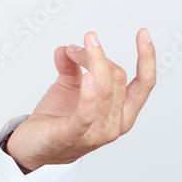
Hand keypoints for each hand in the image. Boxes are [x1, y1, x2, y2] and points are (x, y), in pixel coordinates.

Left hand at [4, 28, 155, 171]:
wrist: (35, 148)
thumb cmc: (57, 120)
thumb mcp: (68, 87)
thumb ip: (71, 66)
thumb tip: (67, 47)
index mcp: (122, 112)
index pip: (145, 83)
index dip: (147, 57)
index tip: (143, 33)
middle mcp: (116, 123)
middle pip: (116, 78)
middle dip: (97, 56)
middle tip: (77, 47)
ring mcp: (98, 132)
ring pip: (104, 90)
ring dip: (92, 63)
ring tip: (77, 48)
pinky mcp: (74, 135)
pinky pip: (87, 113)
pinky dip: (89, 94)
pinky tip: (87, 77)